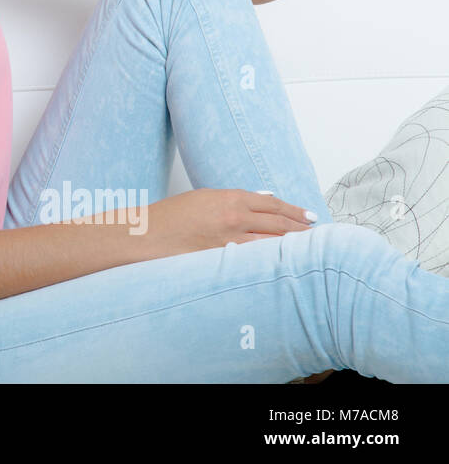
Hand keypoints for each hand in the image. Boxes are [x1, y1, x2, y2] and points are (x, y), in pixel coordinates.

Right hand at [145, 188, 317, 256]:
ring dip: (293, 247)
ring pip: (272, 244)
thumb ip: (232, 200)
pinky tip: (285, 264)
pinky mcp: (224, 260)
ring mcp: (230, 241)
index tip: (309, 216)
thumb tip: (261, 200)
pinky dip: (273, 261)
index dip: (294, 211)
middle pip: (278, 224)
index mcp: (229, 198)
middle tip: (317, 234)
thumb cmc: (169, 216)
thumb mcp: (202, 198)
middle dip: (300, 229)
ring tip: (310, 251)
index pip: (272, 204)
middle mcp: (234, 218)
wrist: (145, 235)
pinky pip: (256, 260)